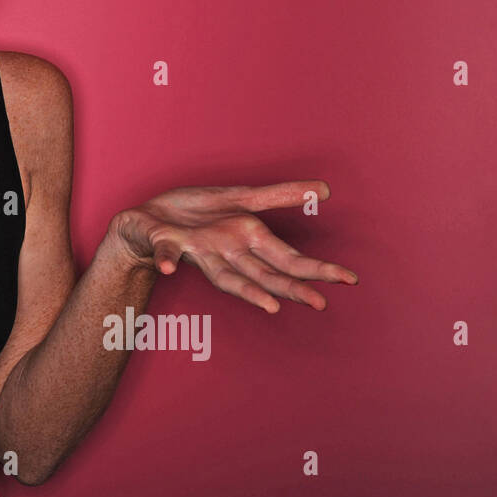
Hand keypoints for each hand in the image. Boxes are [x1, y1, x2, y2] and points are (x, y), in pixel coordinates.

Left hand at [109, 181, 356, 312]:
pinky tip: (167, 268)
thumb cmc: (194, 212)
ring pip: (223, 275)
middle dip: (292, 288)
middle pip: (264, 274)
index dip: (317, 270)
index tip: (350, 280)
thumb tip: (325, 190)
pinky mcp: (165, 242)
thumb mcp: (240, 198)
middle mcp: (227, 252)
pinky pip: (165, 252)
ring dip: (245, 290)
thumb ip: (280, 196)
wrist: (147, 218)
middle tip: (320, 303)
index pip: (289, 260)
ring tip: (269, 306)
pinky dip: (165, 259)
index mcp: (247, 239)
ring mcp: (197, 251)